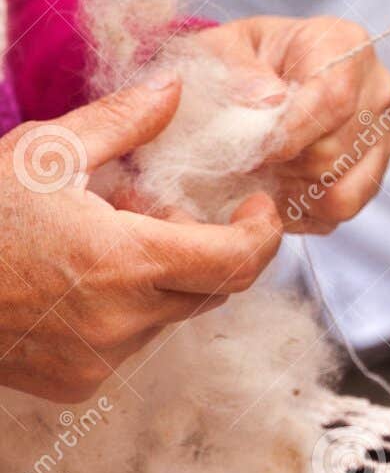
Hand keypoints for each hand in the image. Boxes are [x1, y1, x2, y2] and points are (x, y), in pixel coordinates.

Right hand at [0, 74, 284, 401]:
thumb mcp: (42, 152)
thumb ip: (122, 121)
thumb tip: (175, 88)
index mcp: (125, 262)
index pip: (238, 261)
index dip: (263, 233)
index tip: (258, 206)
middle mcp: (123, 321)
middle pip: (212, 286)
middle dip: (204, 243)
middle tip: (153, 207)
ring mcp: (101, 361)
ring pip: (174, 312)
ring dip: (162, 274)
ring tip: (103, 235)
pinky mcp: (77, 384)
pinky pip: (134, 339)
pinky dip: (128, 305)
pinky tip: (79, 276)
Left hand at [189, 16, 389, 232]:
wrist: (254, 73)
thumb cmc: (238, 58)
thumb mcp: (220, 48)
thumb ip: (238, 70)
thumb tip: (268, 104)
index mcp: (346, 44)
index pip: (335, 98)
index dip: (290, 133)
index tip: (250, 148)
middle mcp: (377, 88)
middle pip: (336, 151)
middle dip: (283, 165)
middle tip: (243, 160)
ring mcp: (381, 133)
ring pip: (344, 189)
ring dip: (292, 190)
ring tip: (262, 172)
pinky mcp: (372, 170)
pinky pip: (343, 209)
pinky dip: (303, 209)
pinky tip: (277, 187)